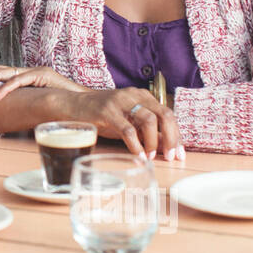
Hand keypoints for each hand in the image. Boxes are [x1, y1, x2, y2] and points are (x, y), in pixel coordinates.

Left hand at [0, 63, 86, 99]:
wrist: (85, 104)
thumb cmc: (58, 107)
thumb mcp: (30, 106)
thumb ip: (15, 105)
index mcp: (18, 76)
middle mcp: (23, 70)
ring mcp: (32, 71)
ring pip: (1, 72)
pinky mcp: (42, 75)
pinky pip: (20, 81)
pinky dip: (5, 89)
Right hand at [53, 87, 182, 160]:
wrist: (72, 105)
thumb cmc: (101, 116)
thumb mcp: (127, 122)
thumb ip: (145, 131)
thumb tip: (165, 147)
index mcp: (143, 97)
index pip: (168, 114)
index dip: (176, 135)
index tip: (180, 154)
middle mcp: (135, 95)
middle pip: (164, 115)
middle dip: (171, 138)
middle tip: (171, 157)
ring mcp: (121, 102)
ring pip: (149, 120)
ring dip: (153, 141)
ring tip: (151, 156)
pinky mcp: (107, 111)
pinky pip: (127, 129)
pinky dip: (136, 144)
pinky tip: (139, 155)